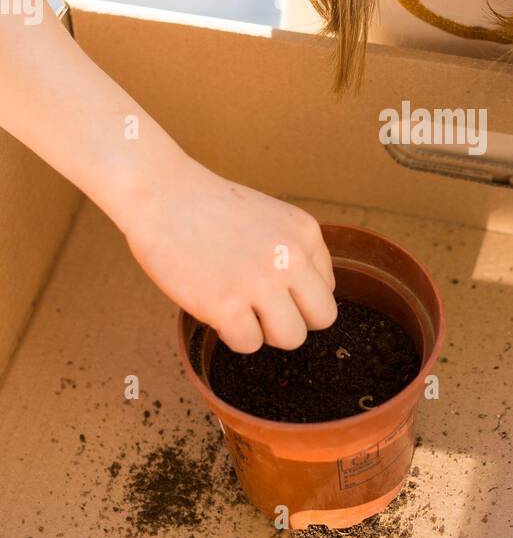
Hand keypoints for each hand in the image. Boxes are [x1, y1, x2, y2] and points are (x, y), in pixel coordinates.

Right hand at [122, 152, 336, 351]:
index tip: (268, 287)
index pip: (326, 289)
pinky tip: (215, 310)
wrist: (161, 193)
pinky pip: (249, 344)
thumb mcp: (271, 220)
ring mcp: (261, 282)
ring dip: (264, 333)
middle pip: (322, 318)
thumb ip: (293, 254)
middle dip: (292, 320)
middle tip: (259, 310)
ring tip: (238, 311)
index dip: (296, 296)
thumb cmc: (209, 209)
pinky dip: (231, 335)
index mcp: (305, 234)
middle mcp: (291, 257)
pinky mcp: (227, 304)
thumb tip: (302, 304)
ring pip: (292, 338)